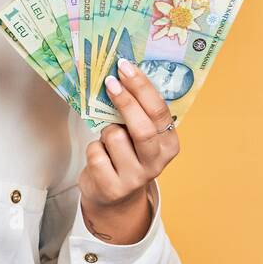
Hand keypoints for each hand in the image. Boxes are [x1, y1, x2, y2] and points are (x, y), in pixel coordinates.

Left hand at [79, 58, 179, 243]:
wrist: (113, 196)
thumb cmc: (125, 155)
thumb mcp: (138, 135)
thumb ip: (137, 113)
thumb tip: (121, 74)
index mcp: (169, 144)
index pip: (159, 111)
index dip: (142, 88)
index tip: (125, 67)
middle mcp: (156, 162)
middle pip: (142, 128)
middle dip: (125, 101)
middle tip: (110, 81)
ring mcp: (135, 178)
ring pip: (114, 137)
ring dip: (105, 130)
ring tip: (108, 139)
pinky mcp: (112, 187)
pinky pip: (96, 153)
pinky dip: (93, 148)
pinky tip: (100, 156)